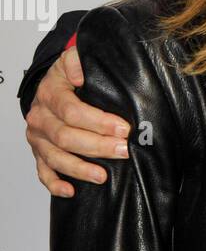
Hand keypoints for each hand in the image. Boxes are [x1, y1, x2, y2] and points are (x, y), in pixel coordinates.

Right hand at [24, 44, 130, 195]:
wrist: (52, 85)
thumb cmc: (69, 76)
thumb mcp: (73, 59)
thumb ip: (77, 60)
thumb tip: (80, 74)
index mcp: (50, 94)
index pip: (72, 111)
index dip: (99, 122)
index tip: (123, 129)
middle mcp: (40, 118)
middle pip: (65, 137)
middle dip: (97, 146)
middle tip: (123, 151)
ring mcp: (38, 138)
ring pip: (55, 158)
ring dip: (79, 169)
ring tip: (103, 176)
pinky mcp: (40, 153)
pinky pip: (43, 172)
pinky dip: (55, 184)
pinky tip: (71, 191)